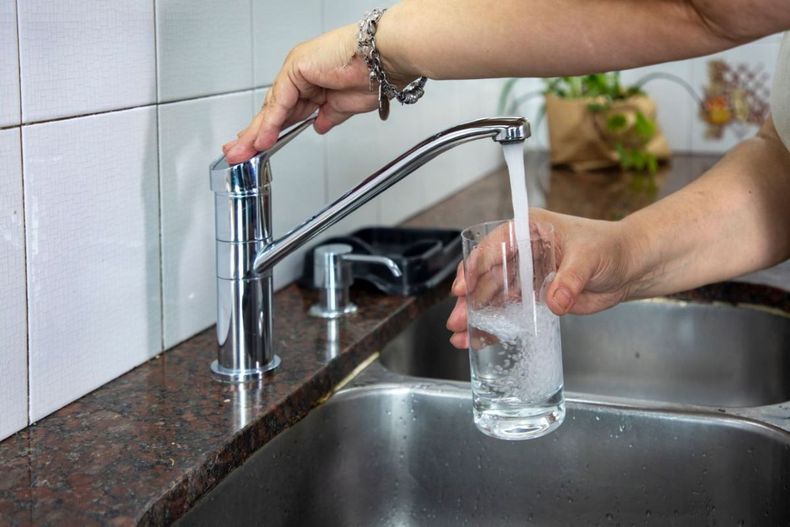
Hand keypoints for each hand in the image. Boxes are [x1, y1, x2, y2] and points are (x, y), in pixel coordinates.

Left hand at [223, 24, 378, 163]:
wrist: (384, 60)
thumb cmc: (374, 75)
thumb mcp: (345, 107)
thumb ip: (328, 116)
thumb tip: (319, 125)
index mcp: (314, 83)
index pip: (286, 112)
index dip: (272, 131)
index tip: (260, 146)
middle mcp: (303, 75)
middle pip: (273, 111)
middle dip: (255, 134)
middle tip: (239, 152)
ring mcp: (298, 71)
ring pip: (272, 107)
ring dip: (257, 132)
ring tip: (243, 151)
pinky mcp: (296, 68)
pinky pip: (281, 101)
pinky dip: (271, 122)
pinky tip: (262, 138)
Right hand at [446, 209, 639, 348]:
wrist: (629, 268)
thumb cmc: (611, 248)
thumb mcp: (590, 258)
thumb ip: (570, 279)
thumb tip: (555, 301)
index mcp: (529, 229)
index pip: (494, 246)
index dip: (476, 267)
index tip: (464, 287)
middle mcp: (522, 251)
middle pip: (487, 274)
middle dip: (470, 299)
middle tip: (458, 319)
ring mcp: (525, 275)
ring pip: (492, 296)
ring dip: (476, 316)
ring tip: (461, 335)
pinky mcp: (532, 297)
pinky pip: (508, 311)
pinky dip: (494, 326)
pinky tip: (480, 339)